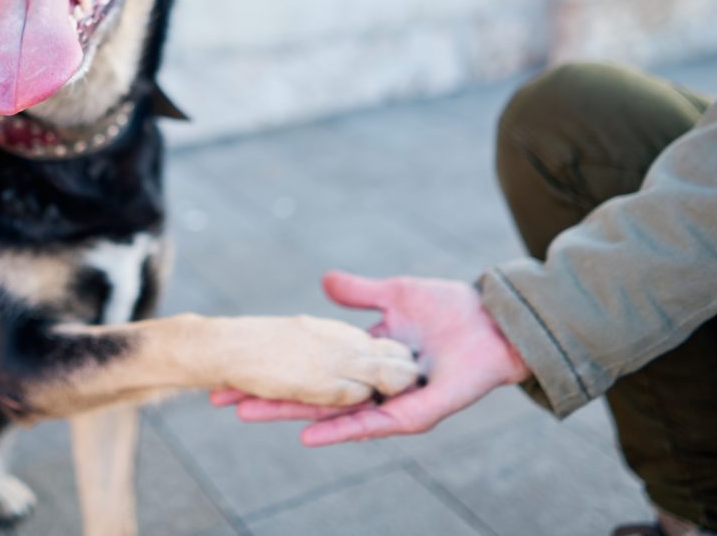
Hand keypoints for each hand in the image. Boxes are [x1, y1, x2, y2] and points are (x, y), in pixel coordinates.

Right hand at [210, 272, 529, 446]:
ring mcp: (390, 403)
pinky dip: (341, 430)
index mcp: (366, 360)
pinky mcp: (412, 414)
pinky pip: (372, 426)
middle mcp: (372, 387)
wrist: (494, 321)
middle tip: (223, 399)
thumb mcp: (393, 293)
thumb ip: (359, 293)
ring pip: (332, 414)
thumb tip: (324, 282)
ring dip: (291, 415)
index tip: (237, 369)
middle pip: (312, 396)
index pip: (312, 370)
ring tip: (250, 414)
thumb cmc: (450, 307)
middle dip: (268, 398)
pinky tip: (310, 435)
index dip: (276, 370)